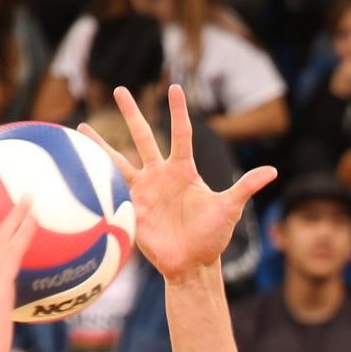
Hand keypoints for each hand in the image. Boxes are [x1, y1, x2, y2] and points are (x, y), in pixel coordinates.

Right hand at [80, 85, 274, 281]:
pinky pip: (110, 187)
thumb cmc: (212, 238)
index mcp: (184, 171)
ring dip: (100, 145)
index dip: (178, 111)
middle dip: (131, 113)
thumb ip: (245, 187)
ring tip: (80, 128)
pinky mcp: (129, 207)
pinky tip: (77, 163)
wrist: (191, 265)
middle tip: (119, 89)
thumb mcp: (229, 209)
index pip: (180, 133)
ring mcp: (143, 190)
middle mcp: (161, 175)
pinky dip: (95, 176)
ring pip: (117, 159)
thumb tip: (272, 171)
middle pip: (143, 136)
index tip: (173, 87)